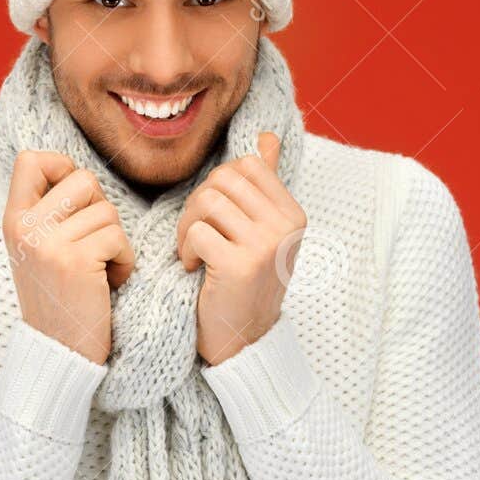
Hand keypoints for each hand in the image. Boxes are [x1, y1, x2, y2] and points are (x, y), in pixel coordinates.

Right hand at [3, 149, 134, 365]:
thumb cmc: (58, 298)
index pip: (30, 159)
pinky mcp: (76, 261)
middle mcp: (25, 227)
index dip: (62, 166)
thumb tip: (71, 170)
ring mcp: (48, 243)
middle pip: (82, 178)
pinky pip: (118, 237)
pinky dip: (124, 261)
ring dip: (115, 241)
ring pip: (107, 211)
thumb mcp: (37, 249)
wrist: (58, 352)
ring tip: (99, 269)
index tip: (75, 198)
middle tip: (94, 241)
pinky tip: (108, 282)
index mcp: (13, 220)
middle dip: (100, 208)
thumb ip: (47, 212)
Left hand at [175, 132, 306, 366]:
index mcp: (293, 213)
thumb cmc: (248, 284)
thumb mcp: (264, 233)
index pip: (247, 164)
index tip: (217, 217)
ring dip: (188, 226)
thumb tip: (267, 138)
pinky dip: (187, 249)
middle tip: (197, 234)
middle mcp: (285, 226)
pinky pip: (197, 231)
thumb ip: (265, 185)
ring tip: (195, 251)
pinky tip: (196, 268)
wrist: (245, 341)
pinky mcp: (239, 266)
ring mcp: (264, 245)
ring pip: (207, 200)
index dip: (219, 184)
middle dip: (198, 203)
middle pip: (223, 178)